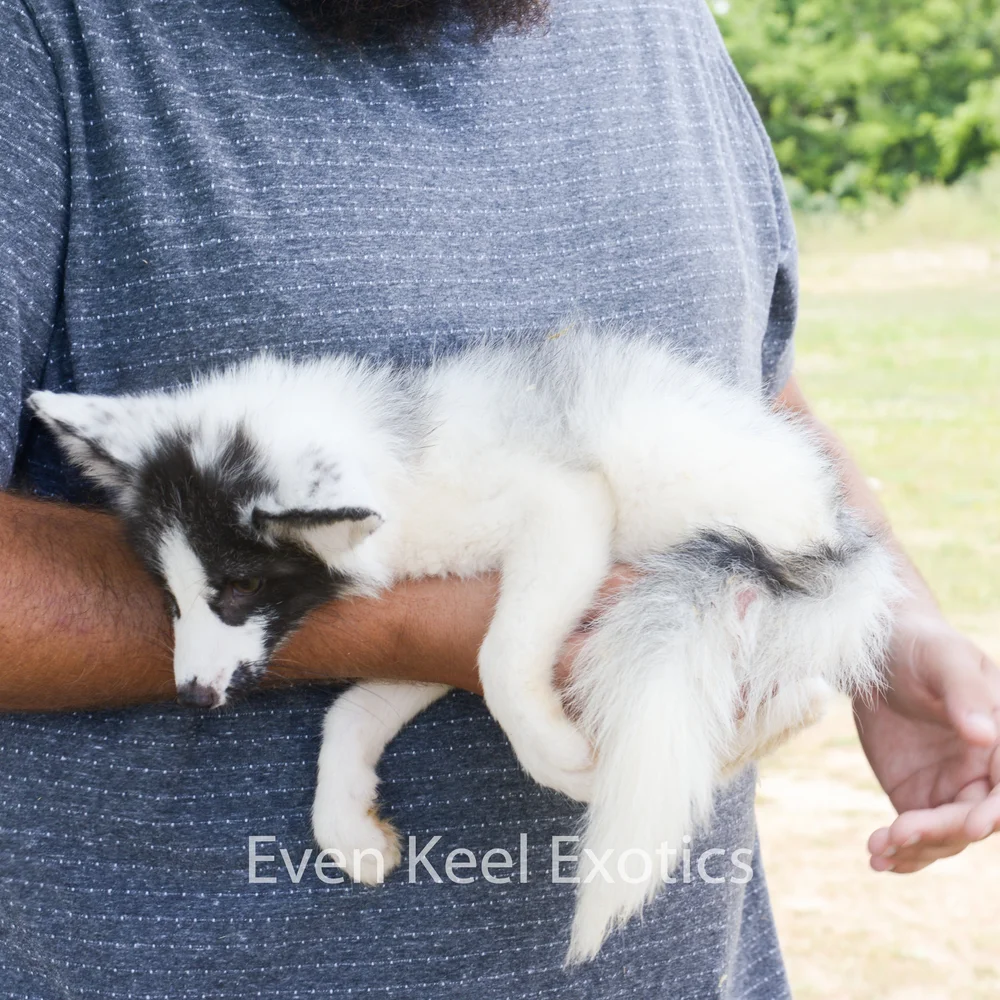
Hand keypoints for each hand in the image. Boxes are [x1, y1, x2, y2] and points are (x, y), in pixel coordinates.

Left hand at [855, 610, 999, 872]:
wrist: (876, 650)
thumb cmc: (921, 645)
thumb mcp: (943, 658)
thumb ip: (965, 693)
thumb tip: (984, 734)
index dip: (995, 809)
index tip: (972, 823)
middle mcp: (984, 772)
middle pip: (975, 817)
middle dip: (943, 831)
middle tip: (901, 833)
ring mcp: (951, 788)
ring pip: (947, 835)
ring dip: (917, 849)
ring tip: (879, 848)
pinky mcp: (917, 796)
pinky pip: (917, 834)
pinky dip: (901, 852)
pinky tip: (878, 859)